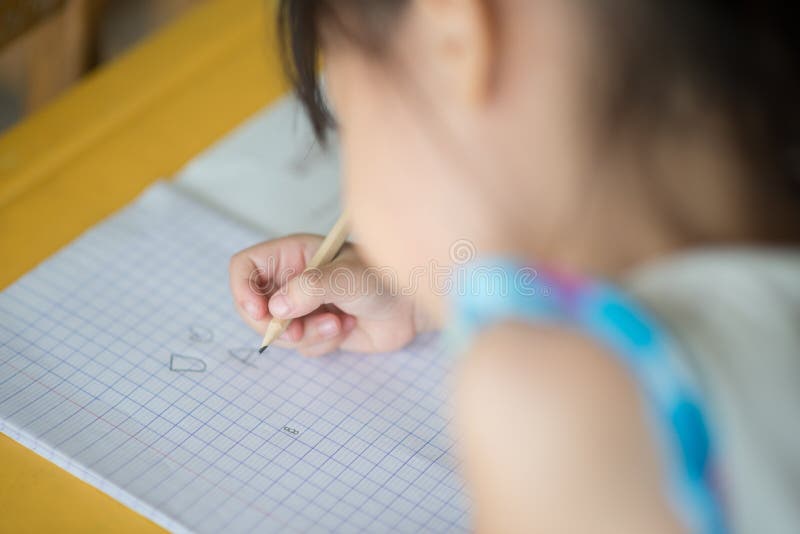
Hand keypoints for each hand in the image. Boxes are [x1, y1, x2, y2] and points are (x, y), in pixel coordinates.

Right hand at [229, 234, 426, 355]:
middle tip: (297, 332)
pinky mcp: (318, 330)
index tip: (260, 312)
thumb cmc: (383, 276)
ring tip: (337, 323)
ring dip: (307, 335)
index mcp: (292, 256)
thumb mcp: (346, 277)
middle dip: (276, 325)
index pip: (245, 267)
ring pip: (279, 332)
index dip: (243, 290)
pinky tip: (347, 327)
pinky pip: (302, 346)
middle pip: (254, 307)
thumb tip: (277, 309)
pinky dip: (323, 342)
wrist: (412, 305)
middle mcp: (292, 280)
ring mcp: (304, 307)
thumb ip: (310, 288)